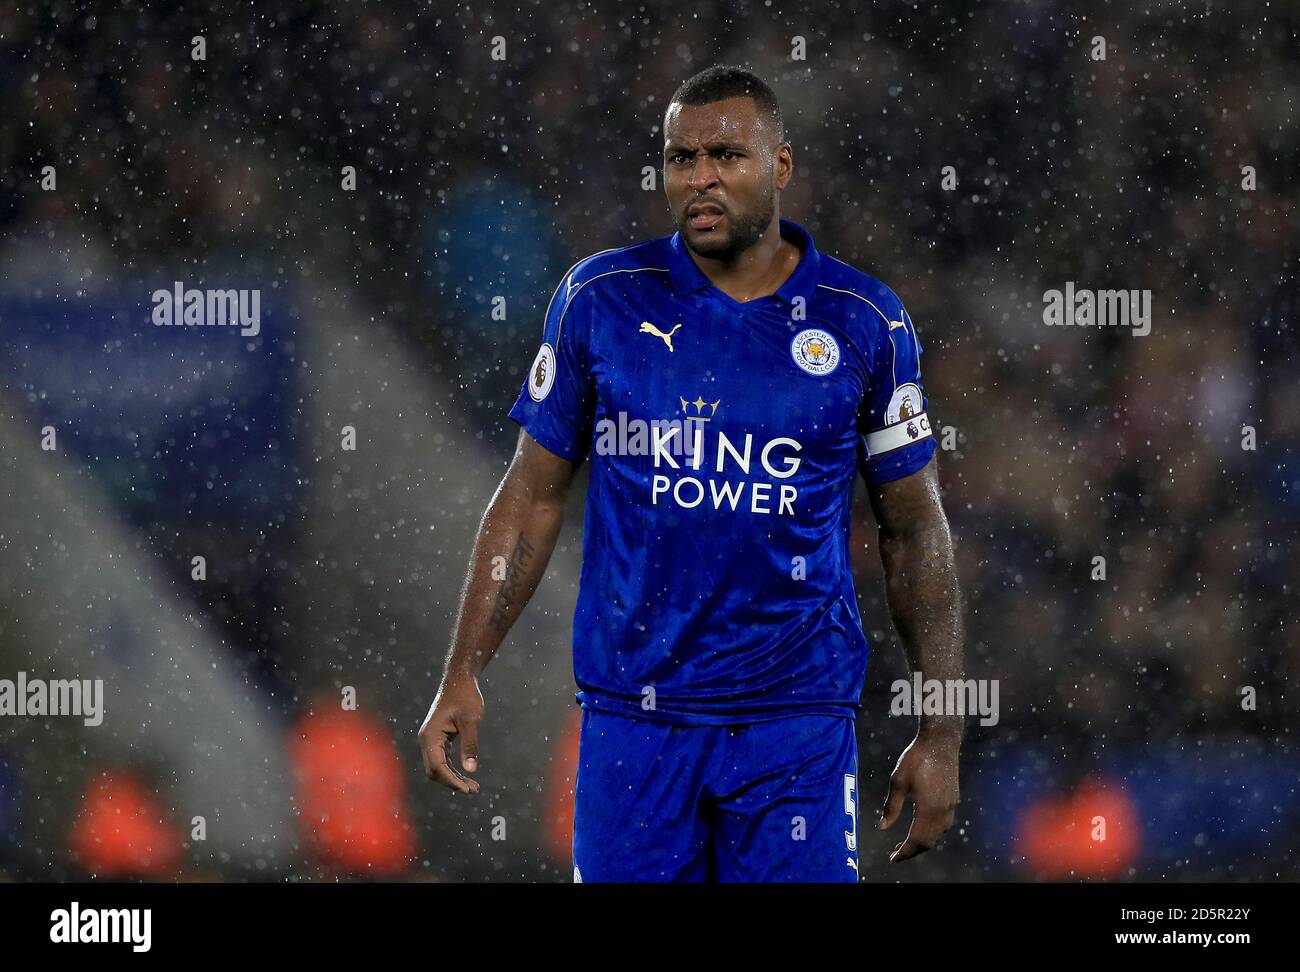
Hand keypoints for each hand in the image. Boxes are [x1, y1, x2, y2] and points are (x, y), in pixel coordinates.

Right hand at [417, 675, 484, 794]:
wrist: (459, 679)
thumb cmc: (465, 696)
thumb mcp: (471, 720)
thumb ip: (470, 745)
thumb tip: (471, 769)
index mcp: (430, 736)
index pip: (437, 766)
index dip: (451, 780)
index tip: (467, 789)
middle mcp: (426, 739)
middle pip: (434, 770)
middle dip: (452, 782)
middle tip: (474, 789)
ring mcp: (430, 739)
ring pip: (438, 767)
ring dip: (453, 778)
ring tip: (473, 787)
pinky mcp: (437, 738)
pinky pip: (442, 759)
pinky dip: (452, 769)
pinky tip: (466, 775)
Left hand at [878, 728, 959, 861]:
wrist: (940, 742)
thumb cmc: (916, 759)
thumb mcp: (897, 781)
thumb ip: (891, 807)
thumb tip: (883, 827)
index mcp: (928, 809)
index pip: (916, 840)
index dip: (905, 853)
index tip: (893, 858)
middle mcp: (943, 812)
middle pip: (929, 842)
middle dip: (913, 851)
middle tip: (897, 853)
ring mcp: (951, 806)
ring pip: (939, 835)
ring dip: (923, 842)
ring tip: (907, 843)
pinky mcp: (954, 800)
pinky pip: (944, 825)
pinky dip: (933, 832)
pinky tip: (922, 827)